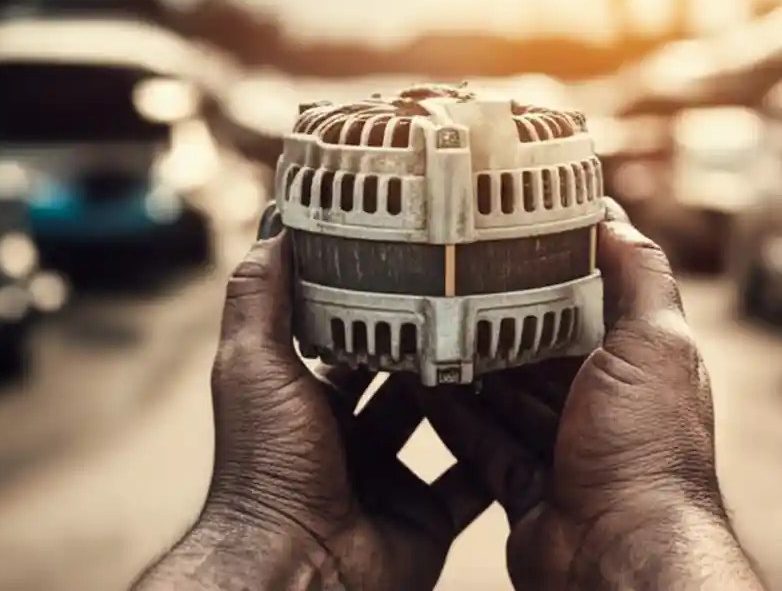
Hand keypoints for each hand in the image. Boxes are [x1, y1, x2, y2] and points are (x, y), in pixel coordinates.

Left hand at [136, 234, 488, 590]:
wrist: (297, 565)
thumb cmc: (265, 467)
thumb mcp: (253, 365)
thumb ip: (259, 298)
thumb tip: (275, 225)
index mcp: (305, 402)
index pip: (347, 338)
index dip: (377, 302)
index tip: (416, 258)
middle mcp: (347, 439)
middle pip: (401, 379)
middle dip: (435, 340)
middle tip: (481, 291)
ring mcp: (389, 479)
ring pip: (441, 425)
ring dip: (472, 389)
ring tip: (513, 335)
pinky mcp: (427, 517)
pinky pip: (472, 478)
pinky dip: (498, 450)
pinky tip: (528, 406)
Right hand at [422, 202, 760, 589]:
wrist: (621, 555)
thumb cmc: (648, 449)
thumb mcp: (655, 342)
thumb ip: (640, 277)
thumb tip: (614, 217)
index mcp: (641, 366)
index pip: (597, 303)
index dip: (559, 269)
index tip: (512, 232)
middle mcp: (605, 408)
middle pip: (545, 350)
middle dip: (503, 316)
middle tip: (452, 274)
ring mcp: (565, 451)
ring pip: (508, 396)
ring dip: (472, 365)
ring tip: (425, 321)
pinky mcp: (526, 488)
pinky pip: (482, 443)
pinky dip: (455, 416)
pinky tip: (421, 383)